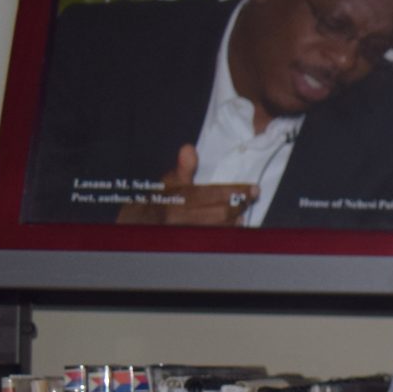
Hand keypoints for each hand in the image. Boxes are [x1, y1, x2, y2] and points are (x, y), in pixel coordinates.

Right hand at [116, 145, 256, 226]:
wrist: (139, 225)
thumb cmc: (158, 200)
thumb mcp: (168, 182)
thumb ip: (182, 168)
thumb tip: (189, 148)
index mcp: (176, 199)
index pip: (211, 193)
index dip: (235, 191)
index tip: (253, 188)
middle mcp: (180, 218)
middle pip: (219, 213)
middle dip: (238, 205)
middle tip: (249, 198)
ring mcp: (186, 233)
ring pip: (219, 228)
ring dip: (235, 220)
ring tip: (242, 213)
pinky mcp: (191, 243)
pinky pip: (214, 239)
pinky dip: (227, 231)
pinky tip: (234, 225)